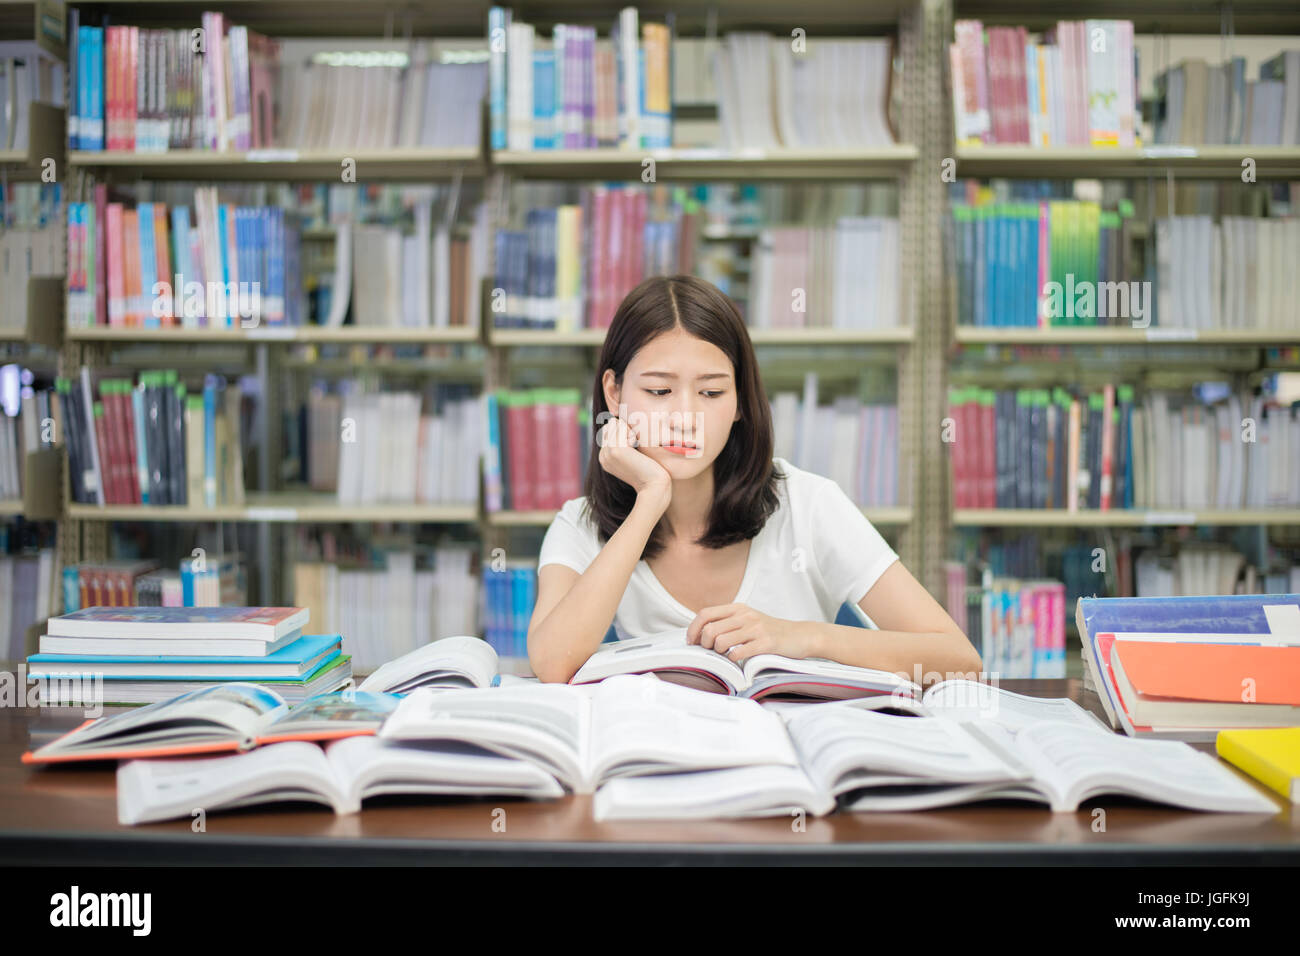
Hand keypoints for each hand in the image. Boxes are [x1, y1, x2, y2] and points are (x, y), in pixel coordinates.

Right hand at [597, 415, 671, 503]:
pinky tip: (636, 446)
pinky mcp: (614, 450)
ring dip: (628, 430)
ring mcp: (607, 453)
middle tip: (636, 447)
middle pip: (611, 425)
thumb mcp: (634, 455)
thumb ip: (626, 443)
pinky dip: (630, 431)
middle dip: (625, 429)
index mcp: (605, 458)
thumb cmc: (650, 471)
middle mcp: (603, 456)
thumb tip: (621, 423)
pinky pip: (618, 424)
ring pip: (614, 423)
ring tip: (636, 448)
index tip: (635, 448)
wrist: (654, 487)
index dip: (625, 432)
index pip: (610, 430)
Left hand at [686, 603, 816, 662]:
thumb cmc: (770, 631)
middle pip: (710, 630)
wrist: (800, 635)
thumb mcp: (748, 619)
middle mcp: (745, 615)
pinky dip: (733, 660)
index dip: (693, 629)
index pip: (705, 614)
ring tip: (727, 655)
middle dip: (706, 645)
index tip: (692, 641)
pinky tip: (739, 659)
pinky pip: (738, 654)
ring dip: (719, 653)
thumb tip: (700, 633)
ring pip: (721, 642)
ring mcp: (756, 629)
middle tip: (712, 651)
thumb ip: (727, 622)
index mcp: (738, 608)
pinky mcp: (765, 643)